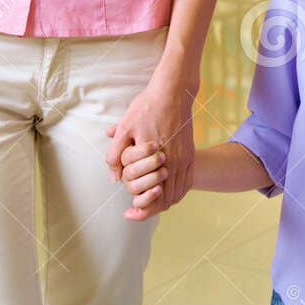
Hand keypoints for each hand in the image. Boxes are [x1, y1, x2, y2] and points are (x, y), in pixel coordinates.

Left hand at [104, 71, 196, 220]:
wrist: (173, 91)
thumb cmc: (147, 107)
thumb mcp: (125, 127)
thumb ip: (116, 153)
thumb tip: (114, 175)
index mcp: (155, 158)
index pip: (151, 196)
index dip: (140, 210)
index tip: (129, 213)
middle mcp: (174, 161)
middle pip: (166, 200)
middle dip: (151, 210)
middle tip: (137, 212)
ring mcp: (185, 158)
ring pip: (178, 193)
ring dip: (164, 203)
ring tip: (151, 204)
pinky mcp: (190, 153)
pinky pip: (187, 182)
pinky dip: (177, 193)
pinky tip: (167, 192)